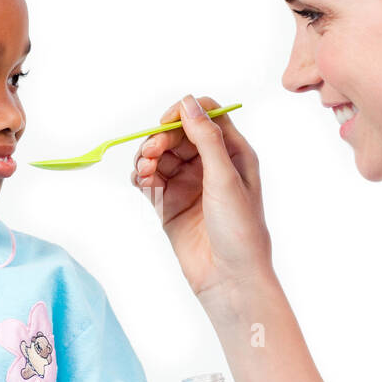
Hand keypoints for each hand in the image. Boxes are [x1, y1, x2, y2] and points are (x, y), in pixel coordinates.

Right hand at [130, 94, 271, 300]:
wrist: (230, 278)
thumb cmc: (240, 229)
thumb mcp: (225, 178)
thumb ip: (206, 139)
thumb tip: (187, 102)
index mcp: (233, 154)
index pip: (205, 117)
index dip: (183, 114)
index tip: (166, 124)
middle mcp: (210, 165)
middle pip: (177, 134)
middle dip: (159, 139)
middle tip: (150, 154)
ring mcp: (188, 184)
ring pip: (159, 156)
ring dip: (146, 157)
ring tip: (144, 172)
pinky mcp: (169, 204)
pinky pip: (149, 179)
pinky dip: (141, 176)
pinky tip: (141, 182)